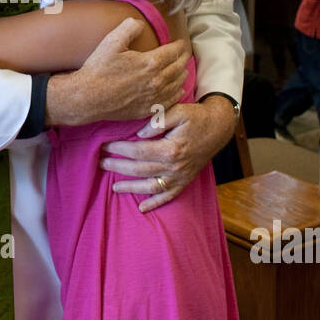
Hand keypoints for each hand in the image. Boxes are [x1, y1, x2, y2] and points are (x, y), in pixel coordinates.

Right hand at [48, 18, 188, 125]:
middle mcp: (156, 80)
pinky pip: (170, 101)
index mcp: (150, 62)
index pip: (173, 52)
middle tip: (185, 54)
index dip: (179, 46)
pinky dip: (177, 94)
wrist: (88, 97)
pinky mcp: (148, 109)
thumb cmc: (98, 69)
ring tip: (183, 70)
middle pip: (178, 68)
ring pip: (176, 84)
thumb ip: (129, 28)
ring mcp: (153, 97)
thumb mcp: (112, 42)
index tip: (181, 43)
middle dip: (183, 59)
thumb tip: (140, 23)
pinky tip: (178, 90)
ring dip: (182, 75)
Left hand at [100, 96, 235, 211]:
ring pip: (151, 187)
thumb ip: (157, 122)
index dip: (119, 148)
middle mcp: (174, 166)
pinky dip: (155, 203)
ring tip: (114, 188)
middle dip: (117, 167)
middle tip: (101, 163)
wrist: (219, 127)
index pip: (138, 151)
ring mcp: (180, 176)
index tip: (105, 145)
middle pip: (139, 170)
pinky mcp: (185, 181)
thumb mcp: (178, 111)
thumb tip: (139, 134)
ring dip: (131, 188)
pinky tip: (142, 208)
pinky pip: (168, 196)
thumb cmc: (197, 116)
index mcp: (170, 149)